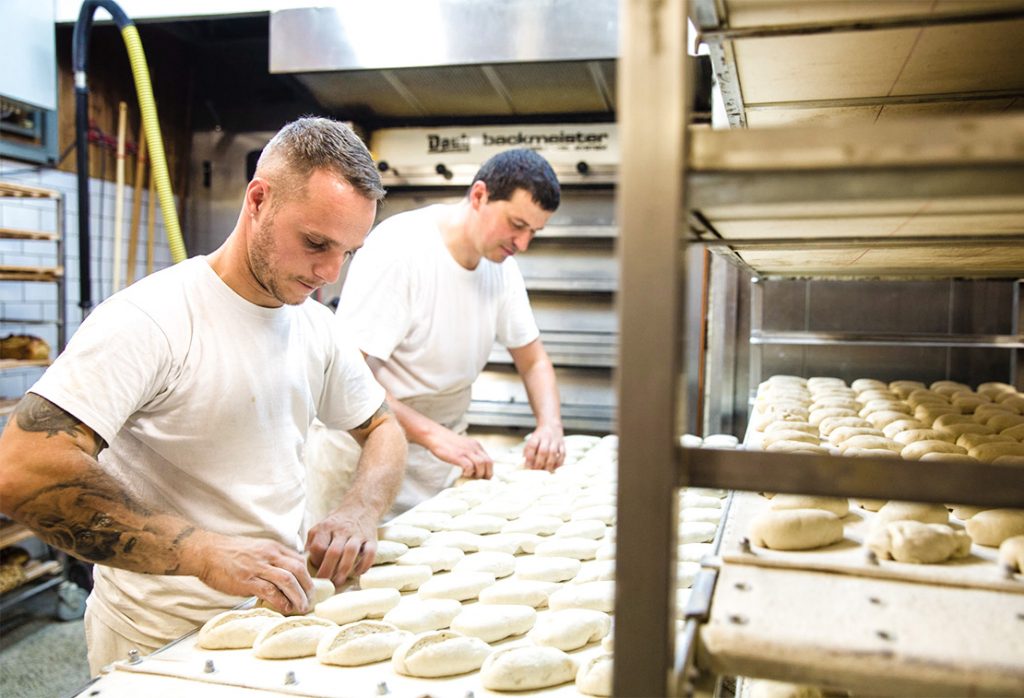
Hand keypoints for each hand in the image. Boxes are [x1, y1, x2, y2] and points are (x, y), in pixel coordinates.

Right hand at [186, 531, 312, 614]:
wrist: (205, 552)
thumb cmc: (229, 553)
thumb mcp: (257, 548)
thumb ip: (272, 558)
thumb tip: (285, 573)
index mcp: (273, 547)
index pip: (299, 560)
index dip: (308, 575)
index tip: (310, 588)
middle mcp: (269, 555)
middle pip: (298, 570)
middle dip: (308, 587)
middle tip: (310, 600)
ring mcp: (258, 567)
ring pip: (288, 580)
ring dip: (298, 596)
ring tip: (301, 607)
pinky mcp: (247, 580)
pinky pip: (270, 591)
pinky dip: (280, 601)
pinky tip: (284, 608)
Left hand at [306, 509, 378, 587]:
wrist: (362, 506)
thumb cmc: (338, 522)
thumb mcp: (321, 526)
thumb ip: (313, 541)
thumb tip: (305, 561)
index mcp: (326, 527)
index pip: (318, 546)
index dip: (316, 560)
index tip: (316, 569)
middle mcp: (342, 529)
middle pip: (333, 551)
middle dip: (328, 570)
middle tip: (325, 583)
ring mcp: (358, 534)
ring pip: (351, 552)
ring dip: (344, 570)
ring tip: (338, 582)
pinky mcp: (372, 539)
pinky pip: (370, 553)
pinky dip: (364, 565)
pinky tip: (358, 573)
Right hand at [427, 428, 492, 478]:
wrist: (435, 435)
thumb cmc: (447, 443)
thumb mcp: (464, 446)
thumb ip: (470, 454)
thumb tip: (474, 468)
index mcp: (476, 446)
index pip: (489, 460)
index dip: (488, 471)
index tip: (484, 478)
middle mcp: (474, 448)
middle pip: (488, 463)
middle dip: (486, 474)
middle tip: (480, 481)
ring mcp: (466, 451)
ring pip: (481, 464)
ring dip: (478, 474)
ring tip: (471, 477)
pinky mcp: (458, 456)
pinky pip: (469, 466)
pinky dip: (468, 473)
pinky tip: (463, 474)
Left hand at [523, 424, 564, 471]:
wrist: (551, 425)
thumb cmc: (539, 437)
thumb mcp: (531, 441)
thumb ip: (527, 452)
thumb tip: (525, 464)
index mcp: (536, 437)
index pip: (532, 446)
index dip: (529, 457)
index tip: (527, 467)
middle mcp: (546, 438)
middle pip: (543, 451)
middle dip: (539, 463)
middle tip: (537, 471)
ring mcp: (555, 441)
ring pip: (553, 453)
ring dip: (549, 464)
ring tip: (546, 471)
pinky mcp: (562, 445)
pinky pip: (562, 454)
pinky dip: (559, 462)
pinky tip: (555, 467)